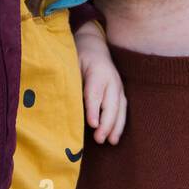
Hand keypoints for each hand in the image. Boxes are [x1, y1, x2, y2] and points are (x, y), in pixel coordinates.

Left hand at [74, 23, 126, 143]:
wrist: (94, 45)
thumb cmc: (78, 57)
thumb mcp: (71, 64)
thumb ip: (71, 81)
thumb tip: (64, 101)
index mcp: (97, 70)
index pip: (95, 92)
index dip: (94, 109)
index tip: (93, 124)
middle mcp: (112, 79)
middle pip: (111, 103)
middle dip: (107, 123)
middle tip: (99, 139)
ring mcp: (118, 86)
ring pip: (121, 108)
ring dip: (116, 126)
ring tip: (111, 142)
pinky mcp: (120, 92)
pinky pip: (123, 109)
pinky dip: (120, 124)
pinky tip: (115, 136)